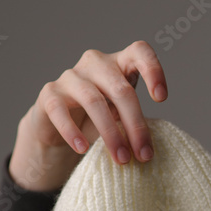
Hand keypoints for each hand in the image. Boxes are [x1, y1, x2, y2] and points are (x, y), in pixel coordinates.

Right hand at [8, 40, 167, 190]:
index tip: (161, 99)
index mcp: (120, 63)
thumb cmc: (98, 118)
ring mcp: (71, 76)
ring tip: (121, 158)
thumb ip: (134, 124)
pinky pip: (61, 111)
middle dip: (135, 125)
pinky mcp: (49, 94)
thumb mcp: (121, 116)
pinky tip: (83, 149)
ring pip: (94, 101)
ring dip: (110, 133)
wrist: (58, 127)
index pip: (140, 52)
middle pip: (121, 89)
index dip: (153, 69)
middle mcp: (96, 63)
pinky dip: (73, 131)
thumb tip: (147, 151)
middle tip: (143, 155)